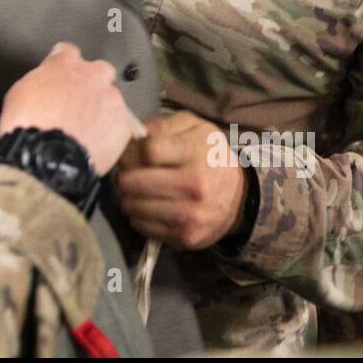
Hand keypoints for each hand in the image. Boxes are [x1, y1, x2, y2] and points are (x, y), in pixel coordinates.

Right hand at [0, 42, 140, 174]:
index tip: (62, 73)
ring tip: (85, 130)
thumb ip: (38, 80)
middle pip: (99, 70)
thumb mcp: (19, 93)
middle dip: (92, 82)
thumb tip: (42, 84)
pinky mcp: (123, 124)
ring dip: (101, 110)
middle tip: (78, 102)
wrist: (46, 157)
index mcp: (64, 64)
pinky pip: (121, 125)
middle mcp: (92, 76)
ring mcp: (110, 99)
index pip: (68, 51)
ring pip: (112, 99)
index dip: (64, 63)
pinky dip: (110, 132)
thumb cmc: (28, 126)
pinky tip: (95, 143)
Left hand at [115, 110, 248, 249]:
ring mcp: (190, 214)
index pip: (148, 151)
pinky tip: (148, 207)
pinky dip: (138, 216)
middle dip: (124, 176)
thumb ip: (162, 126)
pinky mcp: (185, 236)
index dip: (131, 152)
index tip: (130, 155)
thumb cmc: (208, 156)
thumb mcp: (193, 128)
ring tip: (136, 191)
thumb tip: (132, 137)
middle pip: (133, 181)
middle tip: (128, 175)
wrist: (238, 197)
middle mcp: (194, 185)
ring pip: (133, 206)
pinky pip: (142, 226)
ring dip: (128, 198)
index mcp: (195, 152)